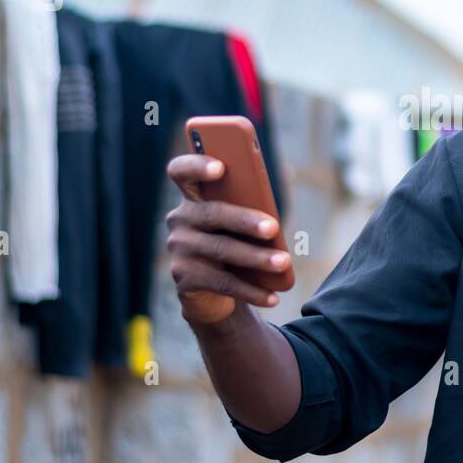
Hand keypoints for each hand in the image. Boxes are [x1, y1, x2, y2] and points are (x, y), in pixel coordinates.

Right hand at [165, 154, 291, 324]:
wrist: (212, 291)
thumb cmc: (233, 241)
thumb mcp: (239, 222)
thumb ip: (249, 203)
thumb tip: (284, 192)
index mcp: (192, 196)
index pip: (181, 171)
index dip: (196, 165)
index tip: (220, 167)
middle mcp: (179, 219)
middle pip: (212, 213)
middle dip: (245, 221)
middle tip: (273, 228)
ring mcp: (179, 249)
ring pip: (221, 250)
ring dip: (256, 258)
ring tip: (283, 262)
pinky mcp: (184, 278)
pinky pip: (222, 283)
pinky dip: (252, 291)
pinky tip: (273, 297)